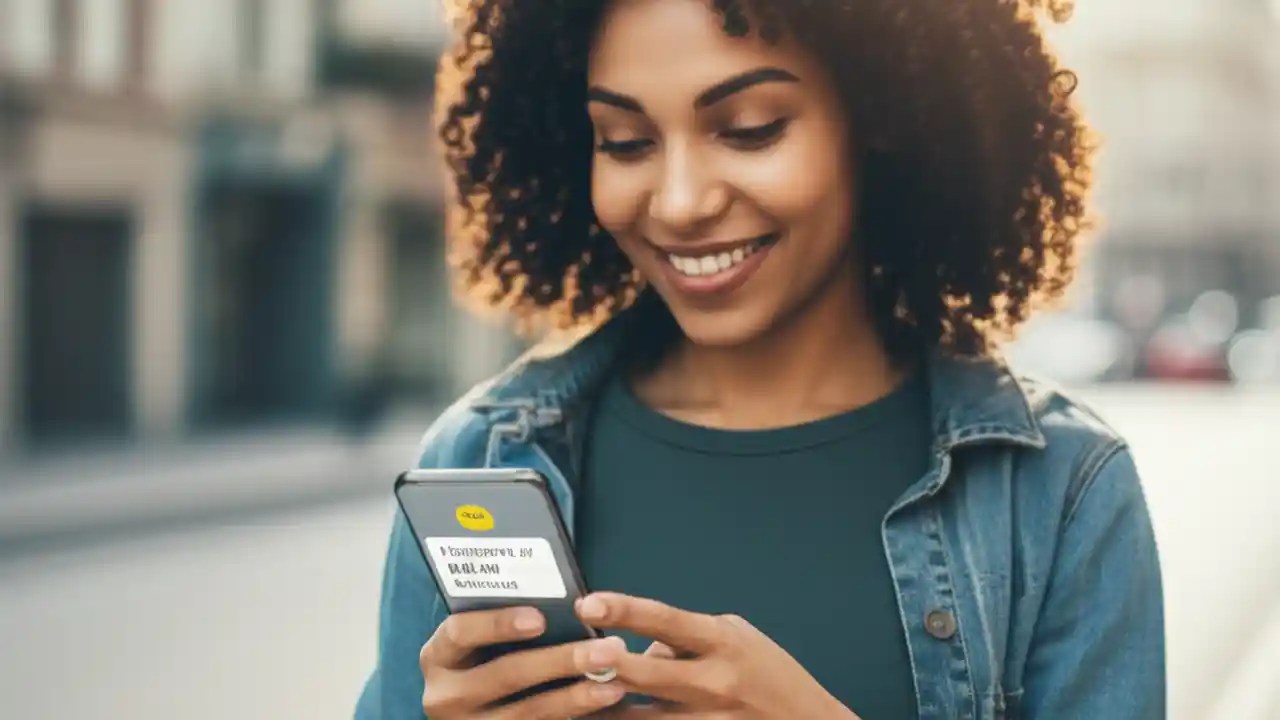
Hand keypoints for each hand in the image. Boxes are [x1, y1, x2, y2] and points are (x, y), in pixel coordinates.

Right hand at [418, 605, 629, 718]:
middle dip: (560, 661)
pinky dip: (573, 717)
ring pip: (528, 712)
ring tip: (615, 682)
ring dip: (577, 696)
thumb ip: (505, 622)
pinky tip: (603, 704)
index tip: (540, 618)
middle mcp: (445, 696)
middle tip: (608, 649)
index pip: (460, 632)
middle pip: (505, 675)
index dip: (498, 624)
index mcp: (438, 657)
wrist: (472, 713)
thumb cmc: (484, 659)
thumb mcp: (479, 644)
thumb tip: (565, 602)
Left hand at [574, 593, 859, 718]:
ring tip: (568, 699)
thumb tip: (637, 646)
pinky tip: (602, 718)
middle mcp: (712, 682)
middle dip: (602, 664)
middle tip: (571, 654)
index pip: (666, 619)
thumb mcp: (736, 637)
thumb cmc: (769, 675)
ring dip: (601, 708)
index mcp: (721, 642)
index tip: (588, 603)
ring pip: (638, 718)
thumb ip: (686, 637)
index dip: (624, 610)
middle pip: (643, 675)